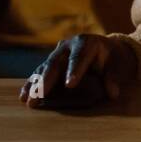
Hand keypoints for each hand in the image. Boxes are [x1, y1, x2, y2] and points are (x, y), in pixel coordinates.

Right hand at [19, 34, 136, 108]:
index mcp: (86, 42)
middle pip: (56, 63)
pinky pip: (39, 72)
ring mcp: (57, 53)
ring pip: (44, 68)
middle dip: (47, 80)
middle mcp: (68, 45)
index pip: (79, 57)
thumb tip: (112, 94)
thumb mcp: (116, 64)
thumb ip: (113, 77)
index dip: (74, 70)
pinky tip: (23, 96)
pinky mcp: (51, 62)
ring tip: (27, 99)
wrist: (105, 47)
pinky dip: (31, 84)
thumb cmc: (112, 57)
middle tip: (40, 95)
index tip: (69, 85)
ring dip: (34, 84)